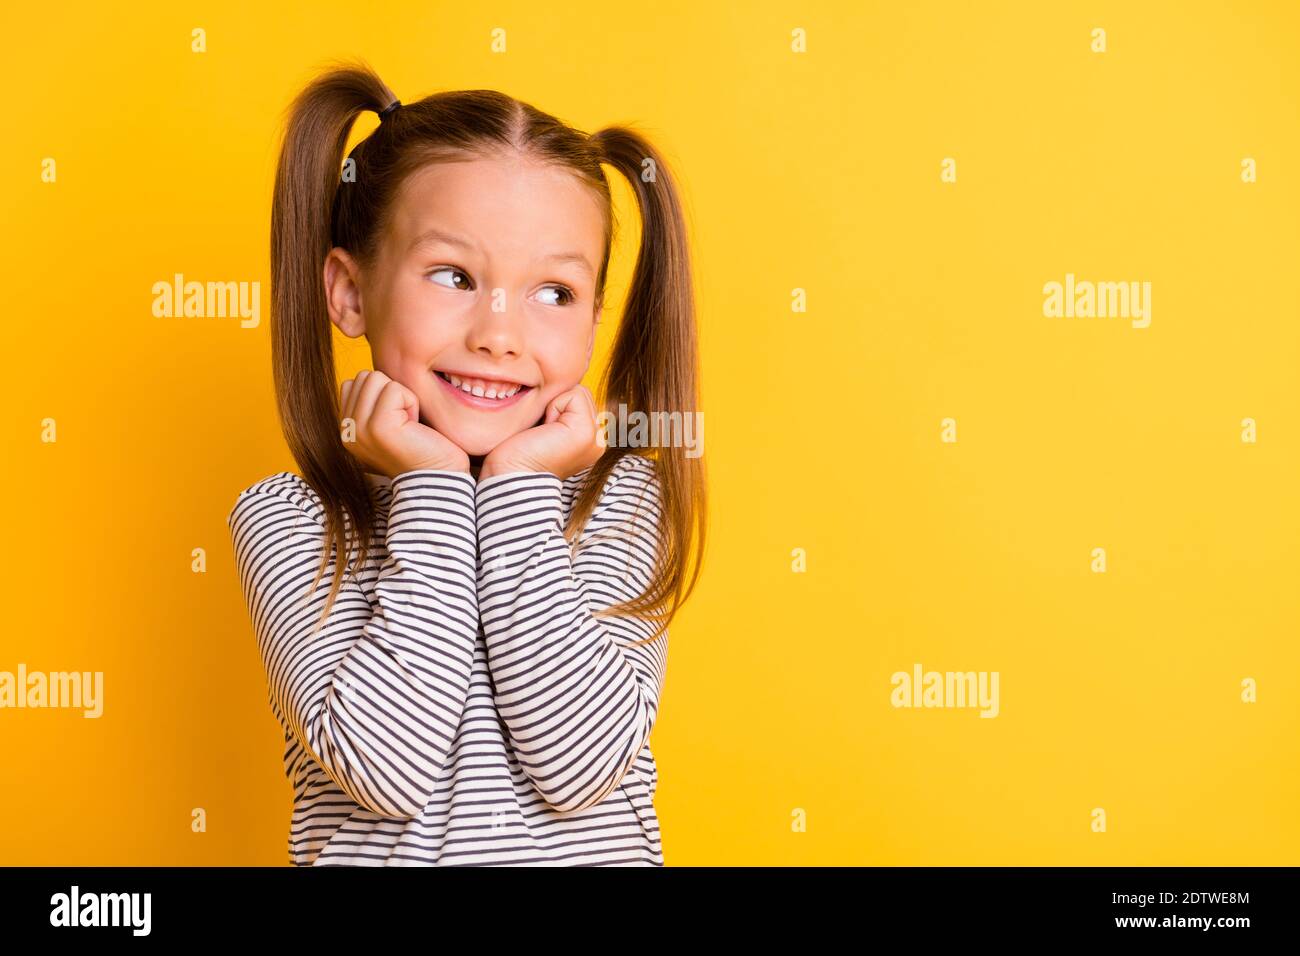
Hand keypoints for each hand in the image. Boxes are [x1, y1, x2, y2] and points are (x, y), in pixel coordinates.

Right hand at [339, 369, 469, 477]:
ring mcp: (359, 428)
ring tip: (409, 424)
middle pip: (365, 376)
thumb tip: (374, 374)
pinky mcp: (377, 426)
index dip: (384, 392)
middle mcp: (347, 430)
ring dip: (402, 396)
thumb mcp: (391, 421)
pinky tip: (414, 426)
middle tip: (406, 422)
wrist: (438, 478)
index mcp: (348, 428)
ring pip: (376, 378)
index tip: (398, 419)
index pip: (355, 382)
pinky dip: (411, 402)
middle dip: (392, 392)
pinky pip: (394, 388)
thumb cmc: (423, 447)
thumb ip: (375, 401)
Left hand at [480, 384, 603, 480]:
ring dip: (555, 404)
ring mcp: (596, 438)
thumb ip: (561, 411)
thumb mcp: (545, 427)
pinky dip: (554, 406)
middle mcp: (598, 441)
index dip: (555, 405)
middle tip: (542, 431)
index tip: (541, 432)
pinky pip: (574, 394)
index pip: (579, 400)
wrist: (510, 474)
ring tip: (544, 431)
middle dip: (557, 403)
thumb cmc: (517, 453)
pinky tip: (545, 429)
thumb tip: (562, 385)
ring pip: (579, 392)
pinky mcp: (587, 432)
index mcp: (590, 442)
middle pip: (581, 393)